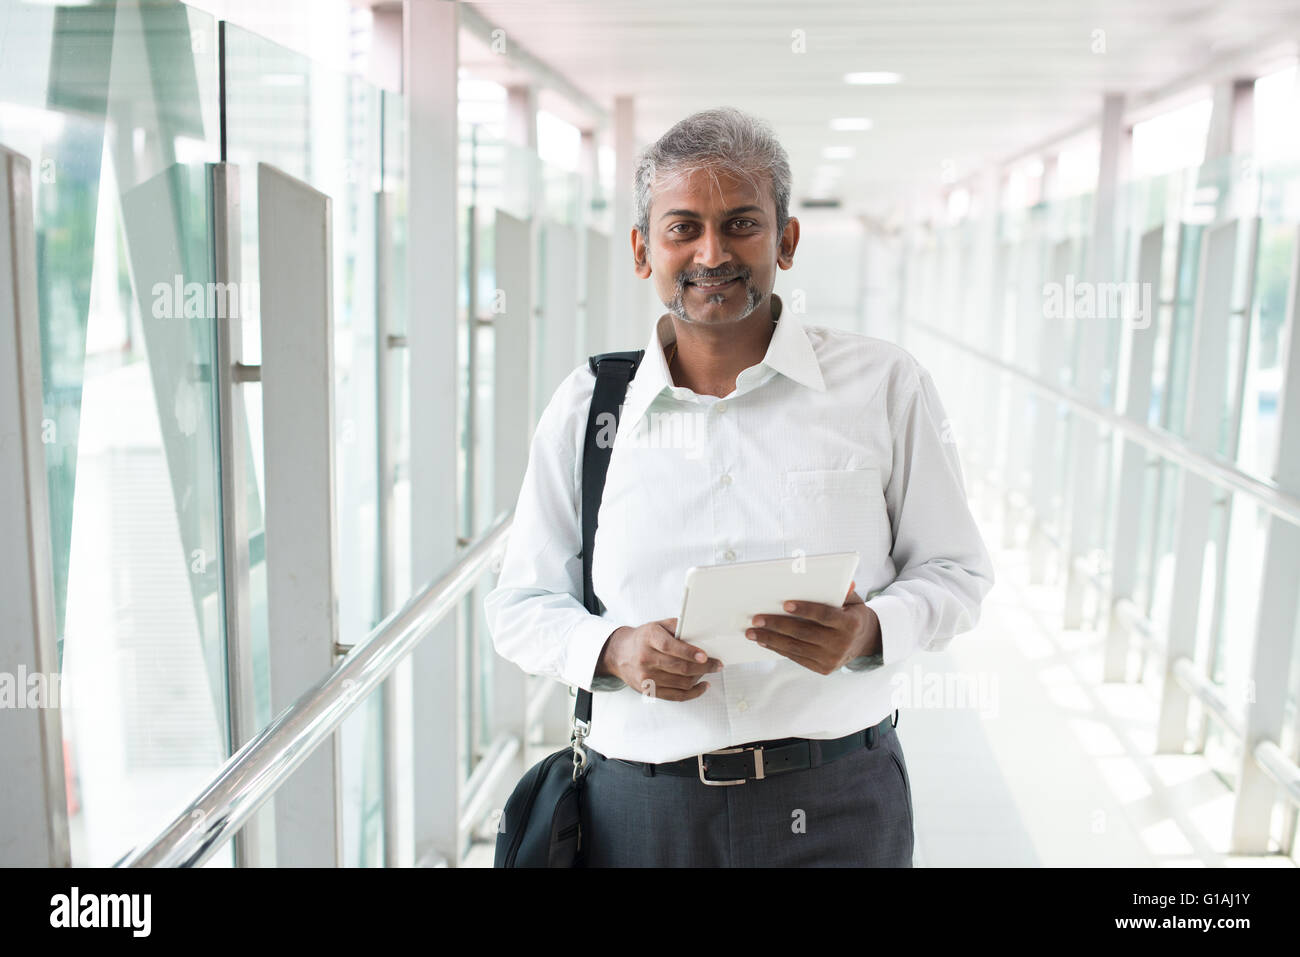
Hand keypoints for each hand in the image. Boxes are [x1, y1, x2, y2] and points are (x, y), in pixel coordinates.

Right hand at [596, 617, 723, 700]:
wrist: (619, 654)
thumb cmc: (643, 638)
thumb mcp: (657, 625)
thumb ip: (677, 626)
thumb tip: (700, 630)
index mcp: (648, 638)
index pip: (669, 647)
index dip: (689, 652)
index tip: (704, 656)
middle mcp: (645, 659)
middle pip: (679, 667)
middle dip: (703, 667)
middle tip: (716, 664)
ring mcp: (646, 678)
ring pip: (680, 683)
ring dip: (699, 678)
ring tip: (708, 671)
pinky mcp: (649, 691)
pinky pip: (676, 696)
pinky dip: (693, 693)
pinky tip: (702, 685)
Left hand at [745, 580, 880, 675]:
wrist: (864, 642)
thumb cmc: (852, 614)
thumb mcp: (853, 601)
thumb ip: (843, 591)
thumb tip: (841, 581)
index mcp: (850, 624)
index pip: (824, 616)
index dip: (805, 609)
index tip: (785, 604)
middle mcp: (841, 644)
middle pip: (804, 633)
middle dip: (777, 625)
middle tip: (757, 619)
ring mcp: (831, 659)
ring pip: (796, 648)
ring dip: (771, 639)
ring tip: (752, 632)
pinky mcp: (823, 669)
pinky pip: (796, 658)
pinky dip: (778, 649)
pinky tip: (764, 641)